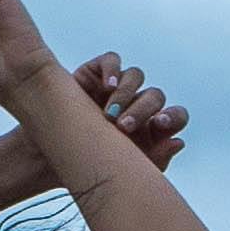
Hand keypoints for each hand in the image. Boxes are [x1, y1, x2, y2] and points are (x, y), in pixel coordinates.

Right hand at [74, 50, 187, 172]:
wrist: (50, 160)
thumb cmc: (91, 168)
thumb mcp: (125, 170)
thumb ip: (156, 160)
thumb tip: (179, 142)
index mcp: (151, 128)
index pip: (174, 116)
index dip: (173, 117)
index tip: (160, 125)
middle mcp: (136, 104)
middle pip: (155, 96)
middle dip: (143, 110)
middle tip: (124, 128)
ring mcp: (116, 88)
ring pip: (135, 77)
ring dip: (126, 94)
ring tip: (108, 115)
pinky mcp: (95, 73)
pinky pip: (112, 60)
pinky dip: (112, 69)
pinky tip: (107, 86)